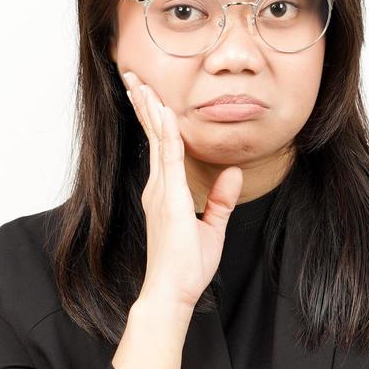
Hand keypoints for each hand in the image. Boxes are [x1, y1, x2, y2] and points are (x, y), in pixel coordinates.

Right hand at [123, 70, 241, 309]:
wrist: (172, 292)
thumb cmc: (186, 268)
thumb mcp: (212, 227)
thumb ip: (221, 200)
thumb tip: (234, 174)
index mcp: (165, 192)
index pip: (160, 146)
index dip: (155, 118)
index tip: (148, 95)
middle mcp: (158, 187)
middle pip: (152, 135)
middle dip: (144, 104)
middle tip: (134, 77)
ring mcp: (161, 191)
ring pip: (156, 139)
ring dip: (150, 109)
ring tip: (141, 83)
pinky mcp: (170, 198)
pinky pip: (169, 157)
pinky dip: (168, 132)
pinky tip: (166, 112)